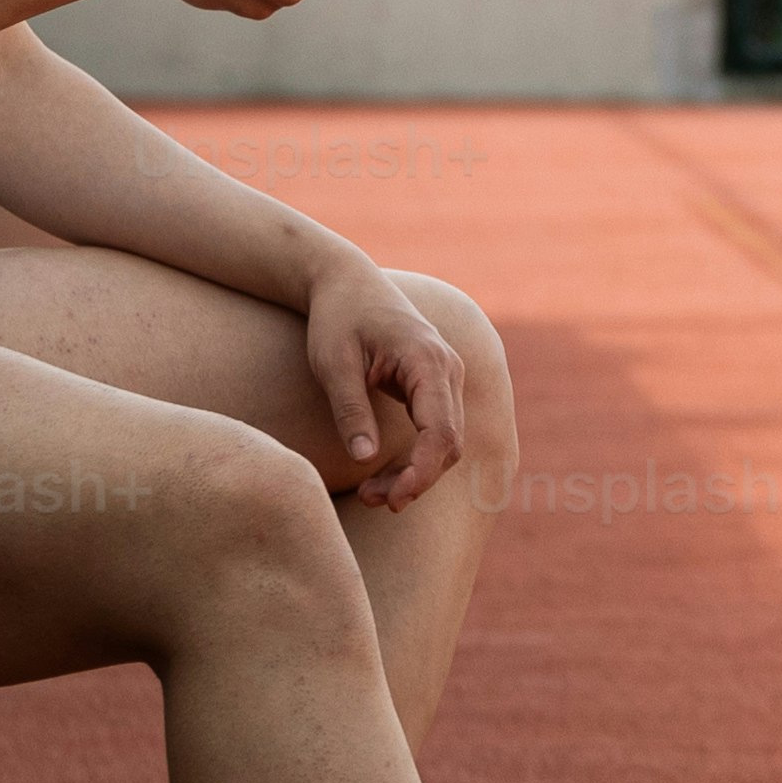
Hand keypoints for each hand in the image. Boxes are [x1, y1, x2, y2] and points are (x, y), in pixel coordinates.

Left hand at [297, 255, 469, 501]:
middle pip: (449, 443)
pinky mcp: (436, 384)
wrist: (346, 281)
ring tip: (370, 495)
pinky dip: (415, 457)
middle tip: (370, 501)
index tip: (391, 499)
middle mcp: (448, 368)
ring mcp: (446, 376)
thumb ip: (350, 409)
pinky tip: (383, 474)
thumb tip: (366, 459)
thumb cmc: (337, 317)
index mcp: (427, 360)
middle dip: (414, 479)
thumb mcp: (332, 363)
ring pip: (446, 441)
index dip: (421, 473)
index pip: (441, 432)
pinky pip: (436, 430)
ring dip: (414, 473)